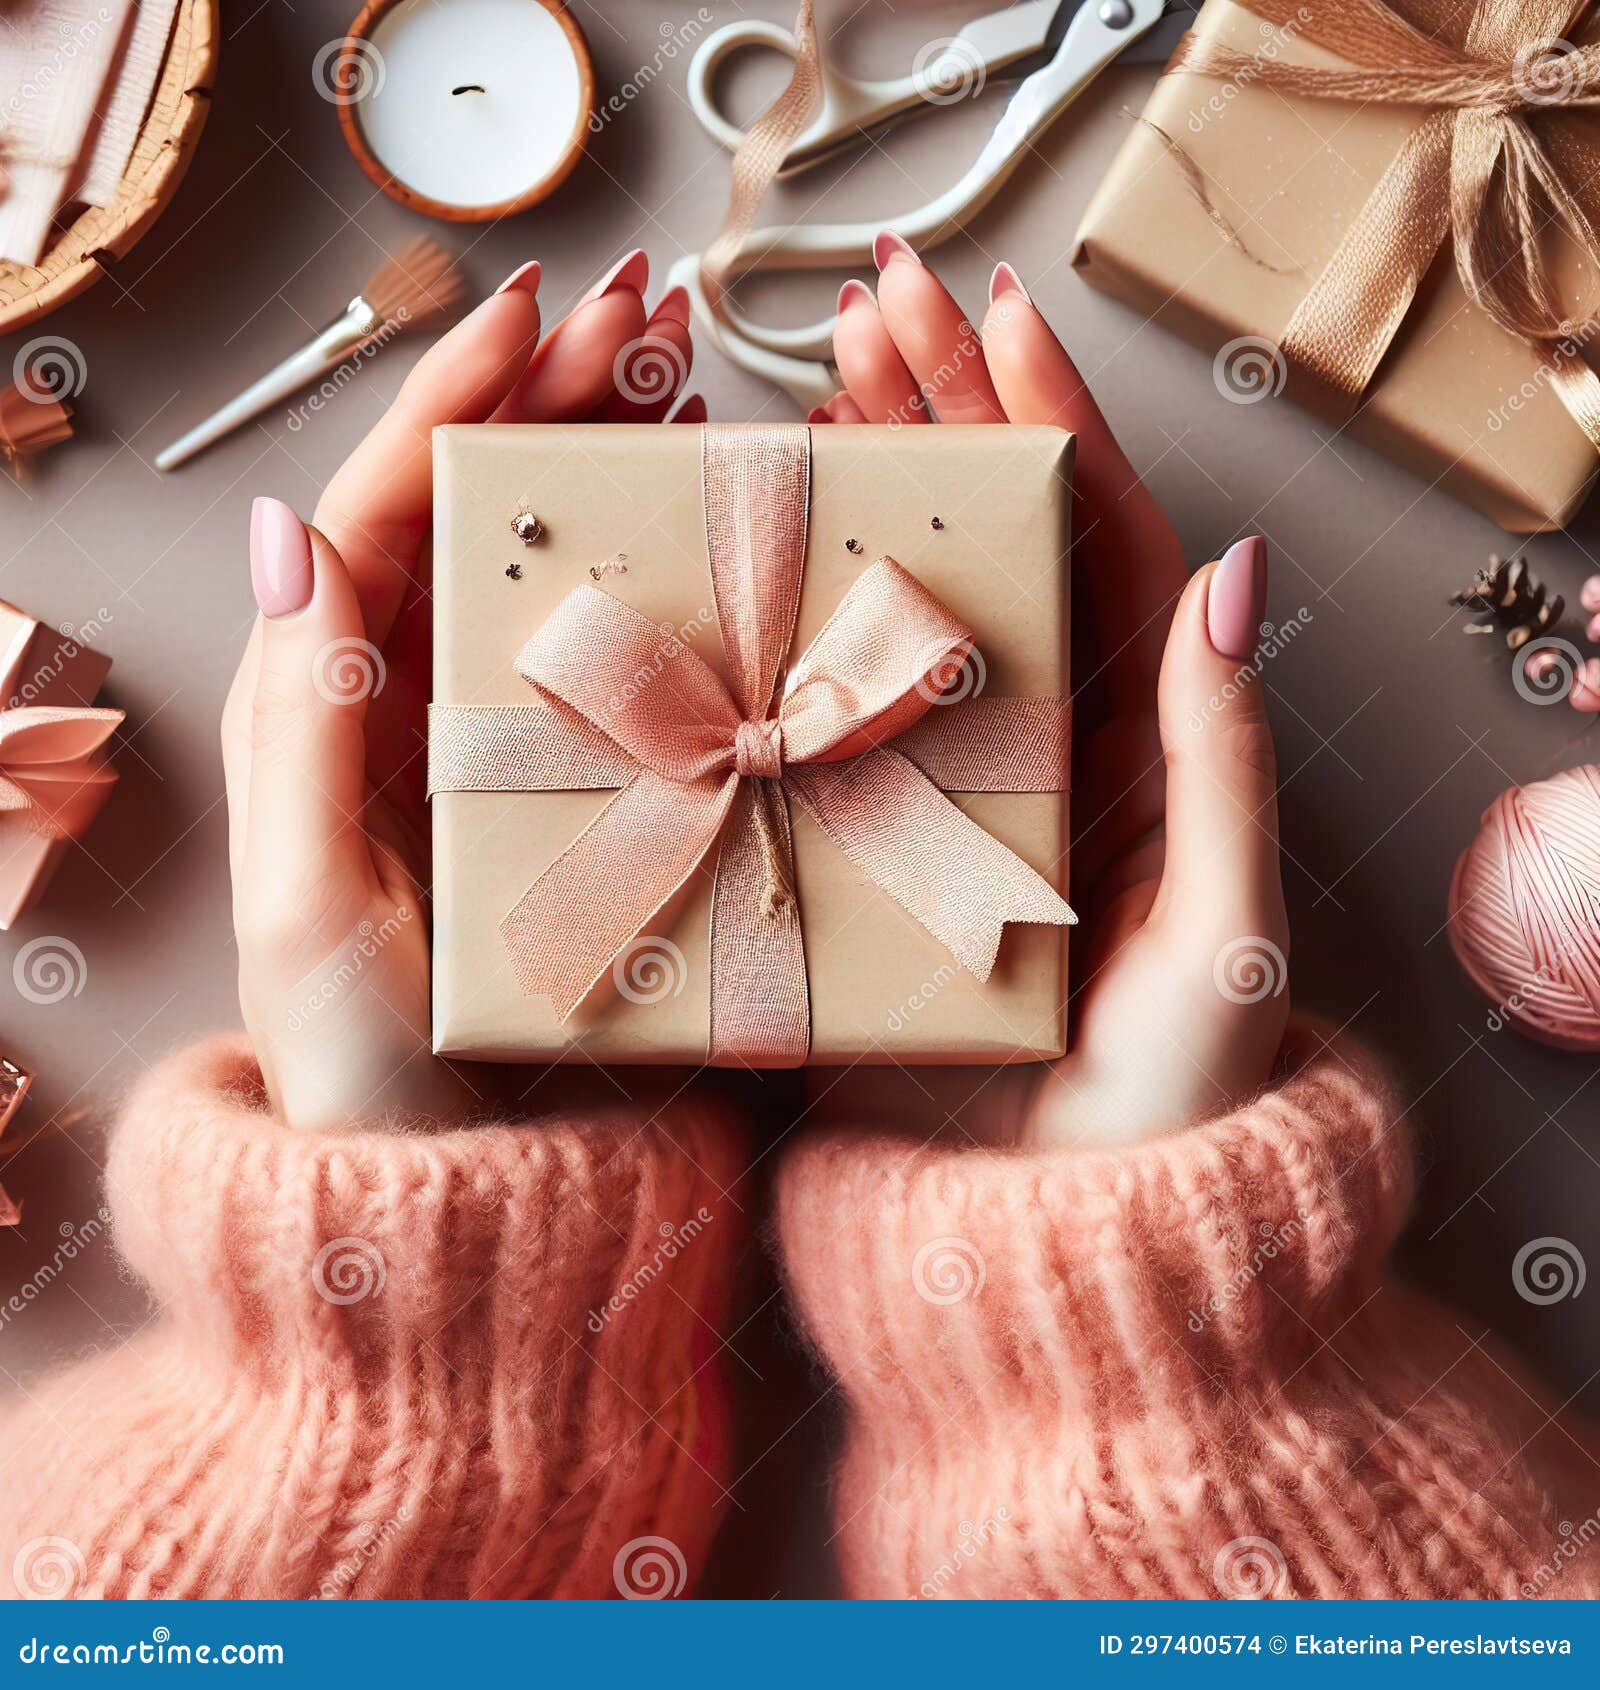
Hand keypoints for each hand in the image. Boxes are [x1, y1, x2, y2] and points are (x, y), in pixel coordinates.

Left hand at [222, 253, 700, 1130]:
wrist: (476, 1196)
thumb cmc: (372, 1072)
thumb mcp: (303, 903)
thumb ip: (296, 727)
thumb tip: (287, 533)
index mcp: (330, 716)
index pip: (379, 517)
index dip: (451, 405)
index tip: (534, 314)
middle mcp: (413, 715)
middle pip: (475, 523)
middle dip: (553, 407)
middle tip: (649, 317)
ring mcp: (502, 753)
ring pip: (551, 579)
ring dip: (612, 476)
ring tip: (688, 390)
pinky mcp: (579, 801)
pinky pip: (614, 670)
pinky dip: (659, 590)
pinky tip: (704, 538)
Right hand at [810, 238, 1289, 1147]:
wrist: (1044, 1225)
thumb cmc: (1160, 1094)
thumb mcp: (1218, 930)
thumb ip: (1220, 760)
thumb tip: (1235, 573)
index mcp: (1134, 740)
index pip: (1101, 547)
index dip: (1051, 428)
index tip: (995, 320)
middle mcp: (1039, 738)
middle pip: (996, 547)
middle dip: (941, 419)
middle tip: (874, 308)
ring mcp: (946, 779)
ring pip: (907, 606)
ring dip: (868, 491)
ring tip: (812, 383)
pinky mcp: (869, 836)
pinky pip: (832, 704)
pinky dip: (798, 619)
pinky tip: (757, 548)